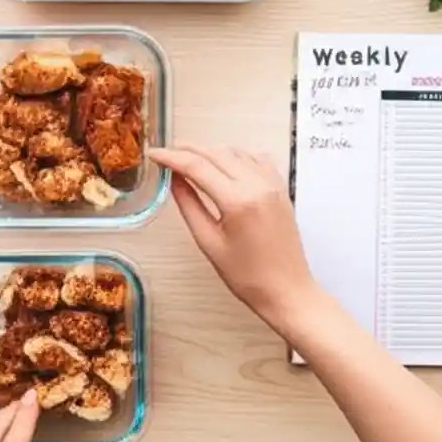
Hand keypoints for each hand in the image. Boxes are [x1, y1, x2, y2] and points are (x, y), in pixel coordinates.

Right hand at [149, 146, 318, 321]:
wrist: (287, 290)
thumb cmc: (248, 276)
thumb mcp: (209, 242)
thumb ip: (189, 205)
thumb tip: (174, 180)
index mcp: (238, 201)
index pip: (197, 167)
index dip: (171, 157)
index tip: (154, 155)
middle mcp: (258, 185)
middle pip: (215, 153)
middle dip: (188, 150)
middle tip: (167, 154)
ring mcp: (272, 184)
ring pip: (236, 152)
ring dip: (210, 150)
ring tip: (189, 157)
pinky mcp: (281, 188)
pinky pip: (257, 158)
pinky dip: (236, 155)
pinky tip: (224, 161)